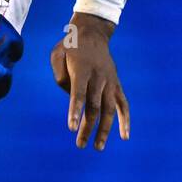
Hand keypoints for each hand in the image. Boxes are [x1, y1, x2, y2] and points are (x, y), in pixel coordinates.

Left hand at [49, 11, 129, 150]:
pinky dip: (125, 119)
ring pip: (109, 109)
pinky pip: (123, 104)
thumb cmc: (70, 47)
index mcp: (82, 70)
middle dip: (88, 127)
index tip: (72, 128)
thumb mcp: (56, 54)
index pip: (78, 94)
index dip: (75, 111)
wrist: (92, 34)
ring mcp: (110, 82)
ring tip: (98, 147)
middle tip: (80, 145)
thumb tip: (70, 95)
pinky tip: (125, 136)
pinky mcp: (116, 84)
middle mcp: (99, 77)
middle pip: (94, 106)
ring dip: (105, 130)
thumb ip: (59, 75)